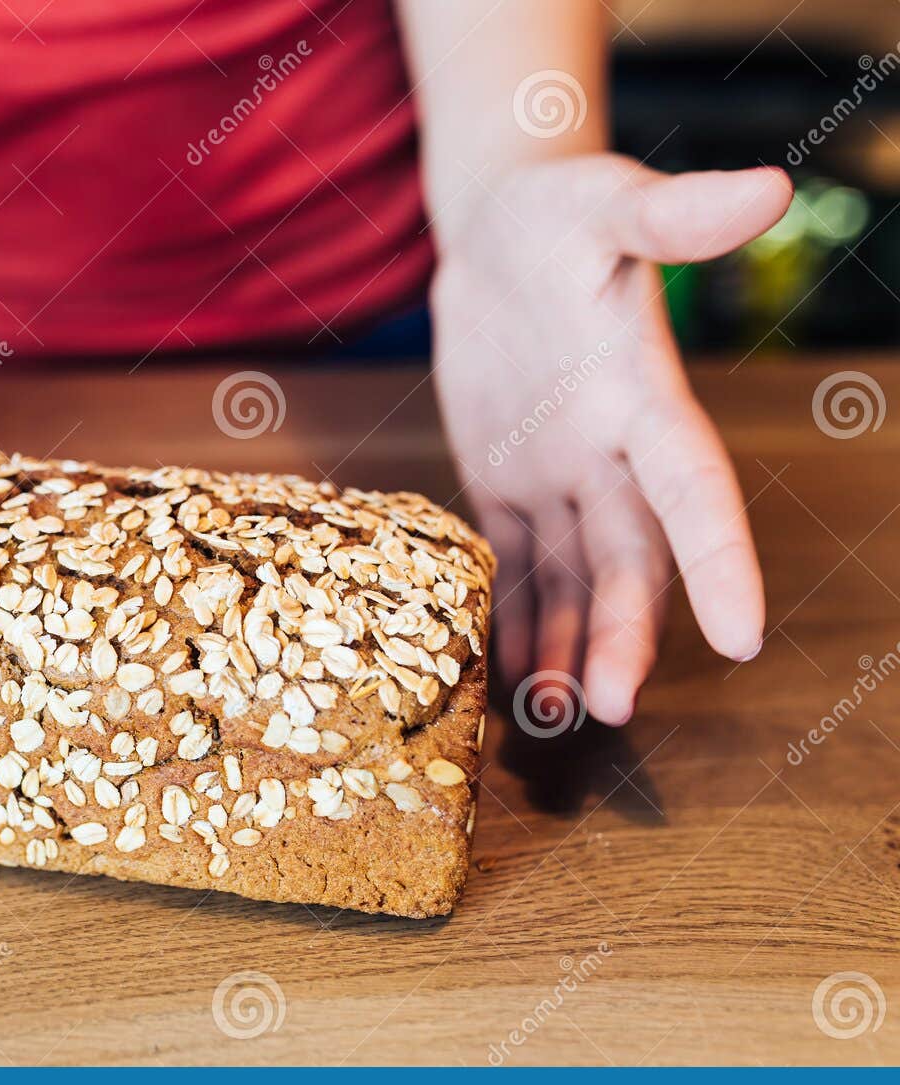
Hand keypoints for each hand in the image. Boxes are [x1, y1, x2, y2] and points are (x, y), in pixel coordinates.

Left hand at [429, 154, 791, 724]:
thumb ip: (671, 217)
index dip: (718, 561)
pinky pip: (513, 563)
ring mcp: (559, 475)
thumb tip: (767, 185)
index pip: (693, 490)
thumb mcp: (603, 203)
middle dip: (622, 630)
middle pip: (627, 556)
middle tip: (608, 703)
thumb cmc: (559, 212)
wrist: (498, 234)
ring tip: (550, 718)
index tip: (742, 637)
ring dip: (566, 644)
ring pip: (571, 577)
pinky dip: (514, 618)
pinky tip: (509, 680)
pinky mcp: (506, 484)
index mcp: (643, 398)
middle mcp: (610, 452)